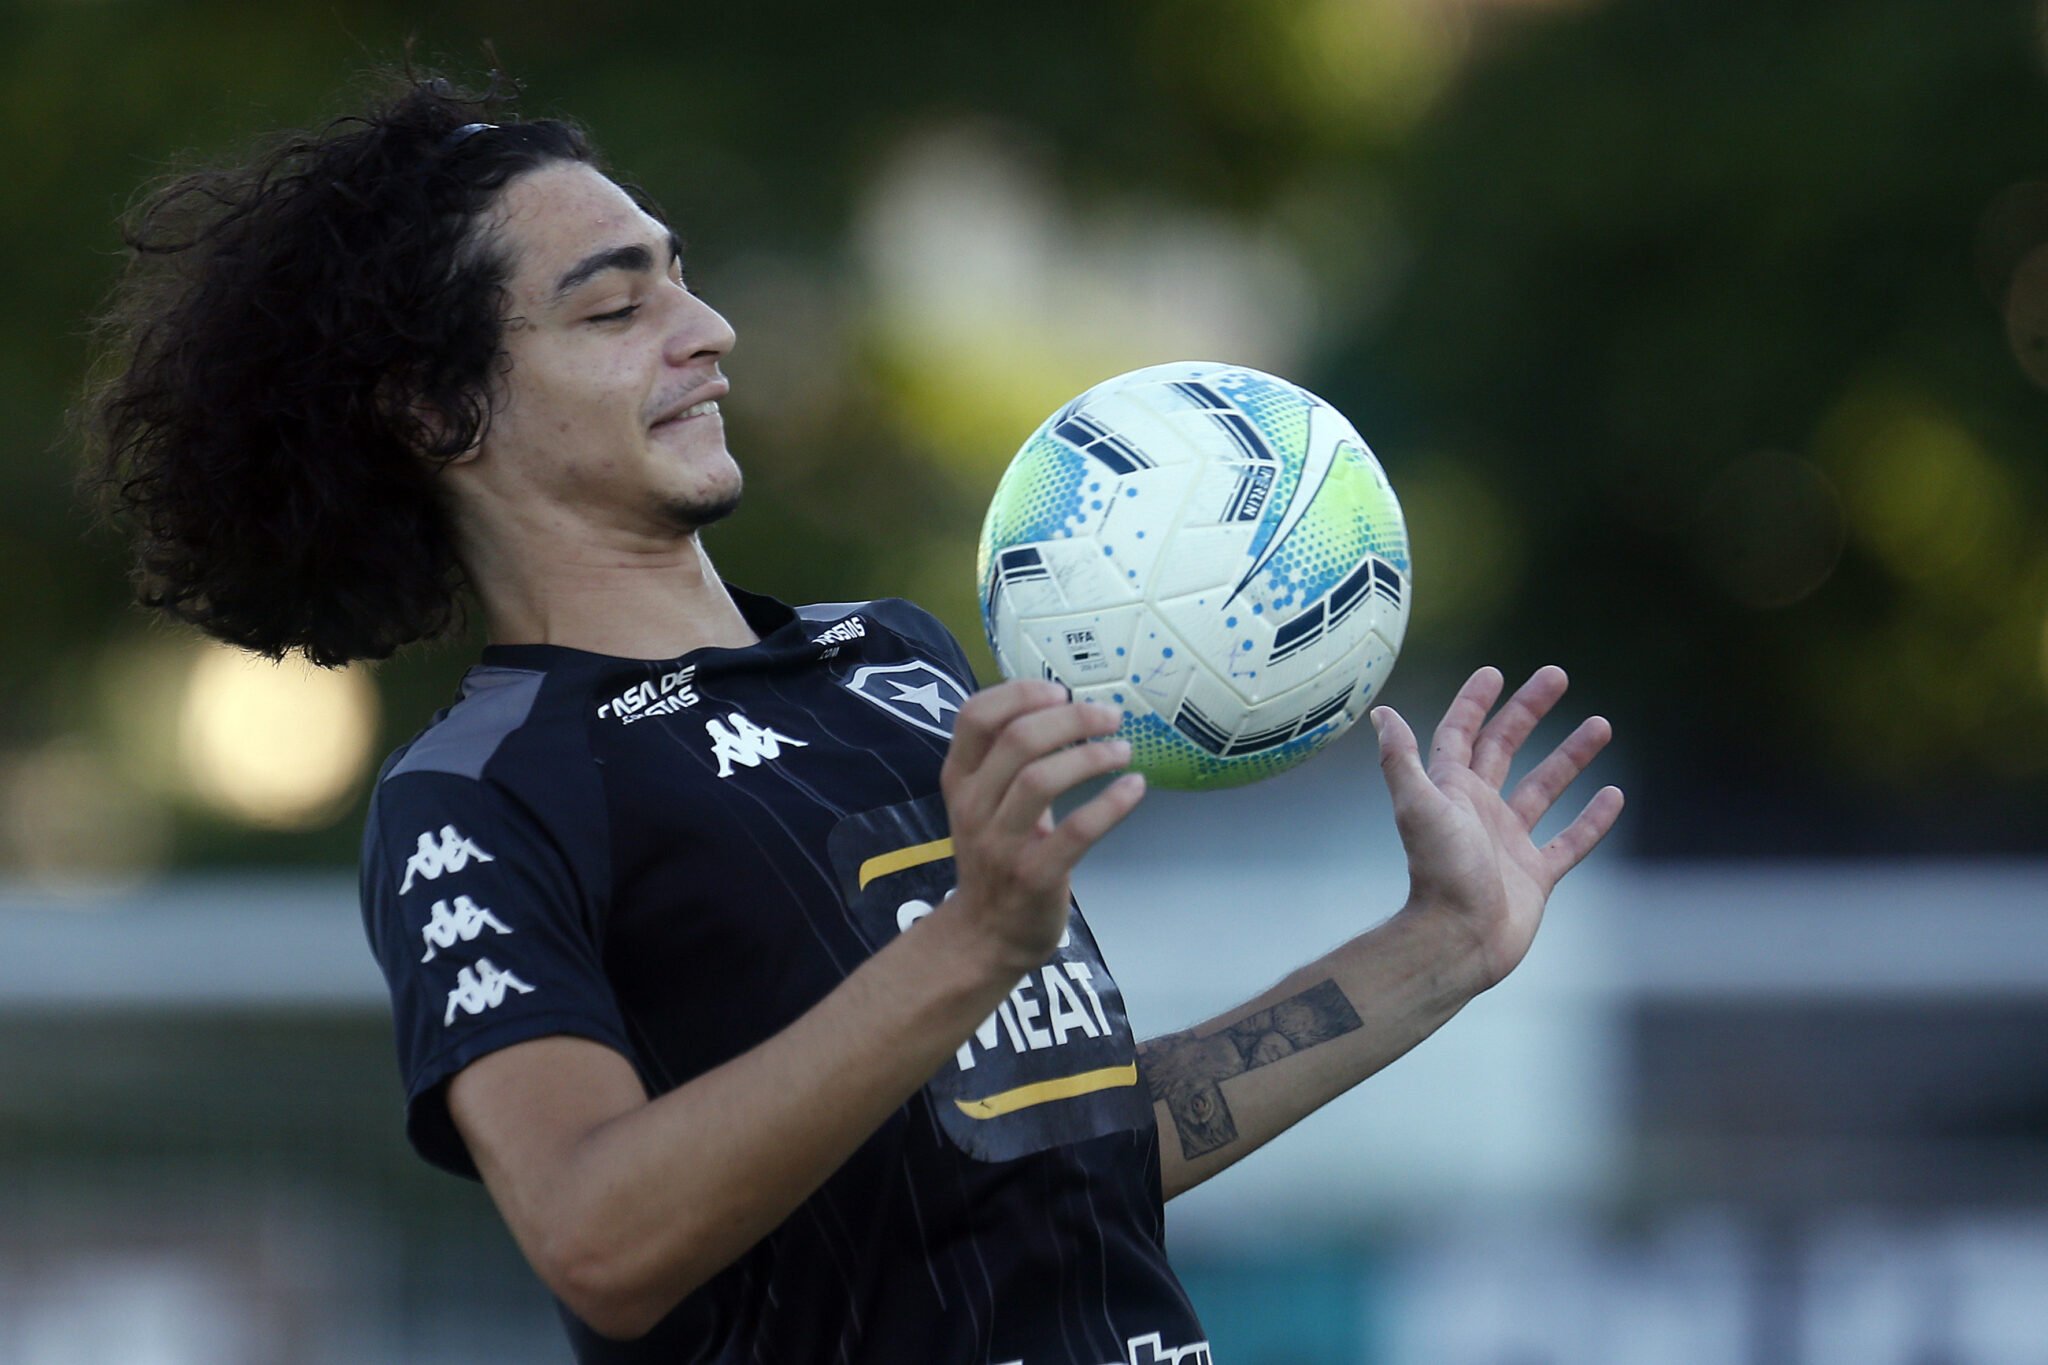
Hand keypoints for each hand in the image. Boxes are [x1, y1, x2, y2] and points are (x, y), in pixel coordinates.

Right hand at [938, 680, 1146, 973]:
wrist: (985, 933)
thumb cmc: (995, 853)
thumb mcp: (985, 801)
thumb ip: (1008, 757)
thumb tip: (1063, 705)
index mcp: (960, 779)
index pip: (974, 716)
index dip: (1020, 693)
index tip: (1060, 691)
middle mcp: (974, 806)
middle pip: (1018, 740)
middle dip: (1071, 719)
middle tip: (1110, 717)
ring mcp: (1001, 843)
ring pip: (1042, 780)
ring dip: (1091, 757)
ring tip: (1122, 751)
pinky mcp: (1034, 875)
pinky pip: (1076, 831)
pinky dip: (1111, 804)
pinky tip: (1134, 787)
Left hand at [1372, 666, 1622, 989]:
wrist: (1458, 940)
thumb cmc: (1439, 873)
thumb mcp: (1419, 807)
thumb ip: (1401, 760)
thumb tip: (1381, 713)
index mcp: (1451, 791)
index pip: (1461, 733)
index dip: (1475, 702)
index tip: (1496, 672)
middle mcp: (1478, 810)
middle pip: (1505, 747)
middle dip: (1529, 711)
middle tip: (1558, 676)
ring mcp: (1508, 842)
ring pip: (1545, 787)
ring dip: (1570, 756)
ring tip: (1601, 724)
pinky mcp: (1535, 875)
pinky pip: (1570, 841)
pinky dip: (1592, 819)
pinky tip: (1614, 794)